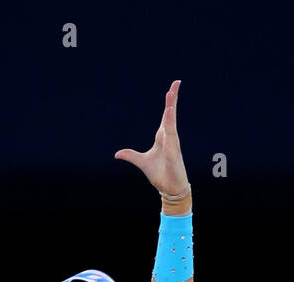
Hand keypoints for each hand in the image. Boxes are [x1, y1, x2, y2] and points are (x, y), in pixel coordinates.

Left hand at [114, 79, 188, 197]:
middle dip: (173, 98)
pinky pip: (171, 136)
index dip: (169, 102)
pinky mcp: (173, 152)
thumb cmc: (160, 174)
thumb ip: (130, 156)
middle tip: (176, 82)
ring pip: (171, 122)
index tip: (172, 88)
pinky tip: (169, 116)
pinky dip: (170, 126)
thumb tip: (117, 153)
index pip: (166, 116)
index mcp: (163, 136)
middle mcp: (169, 137)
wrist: (169, 188)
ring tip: (171, 93)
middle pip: (171, 114)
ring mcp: (173, 144)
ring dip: (171, 108)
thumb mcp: (142, 162)